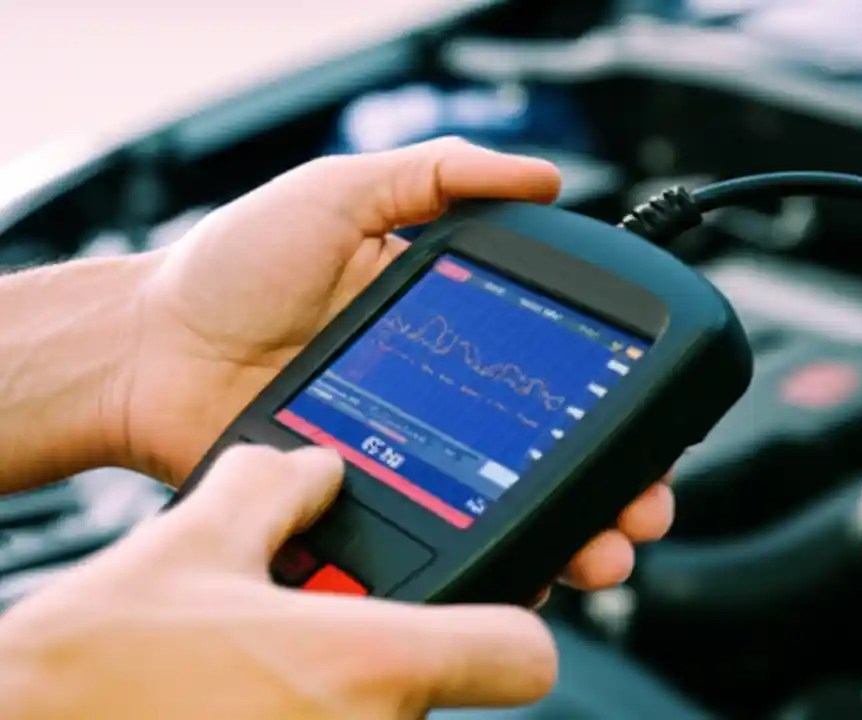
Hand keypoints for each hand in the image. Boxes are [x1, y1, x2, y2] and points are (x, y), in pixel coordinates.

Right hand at [0, 445, 557, 718]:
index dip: (512, 628)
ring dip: (343, 700)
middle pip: (444, 691)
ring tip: (262, 677)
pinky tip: (237, 706)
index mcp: (369, 662)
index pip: (525, 655)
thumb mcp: (187, 543)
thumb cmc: (90, 668)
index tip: (488, 616)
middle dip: (395, 662)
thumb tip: (312, 473)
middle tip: (321, 641)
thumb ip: (274, 489)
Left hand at [113, 138, 672, 590]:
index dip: (611, 393)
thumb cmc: (231, 268)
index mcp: (451, 319)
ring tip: (607, 550)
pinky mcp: (372, 499)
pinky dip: (498, 561)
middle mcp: (446, 391)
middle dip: (616, 484)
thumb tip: (545, 178)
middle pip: (552, 447)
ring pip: (514, 503)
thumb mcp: (343, 193)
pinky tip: (535, 570)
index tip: (653, 413)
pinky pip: (447, 536)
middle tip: (646, 506)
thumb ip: (439, 178)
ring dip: (575, 533)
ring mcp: (415, 452)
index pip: (553, 362)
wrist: (147, 351)